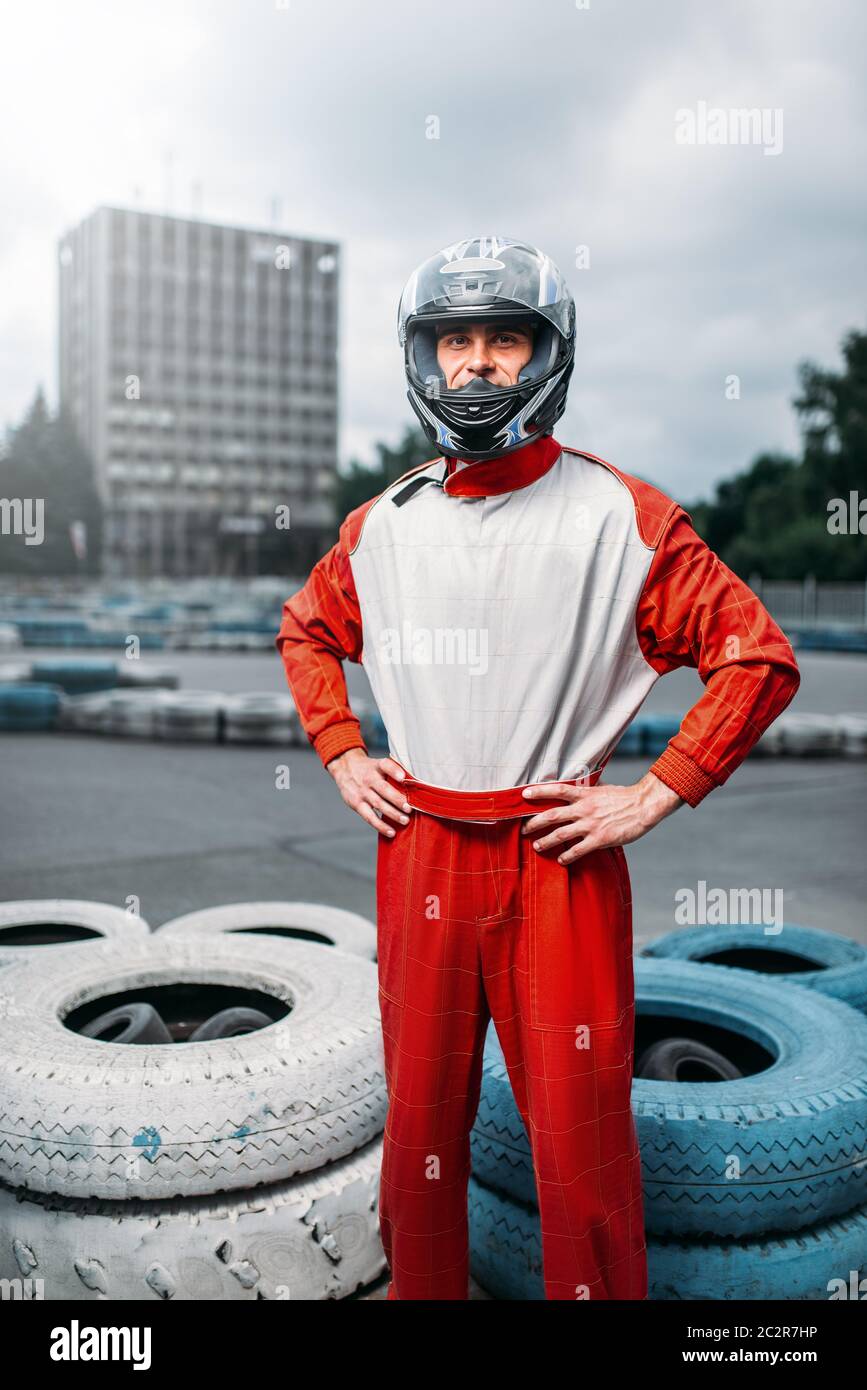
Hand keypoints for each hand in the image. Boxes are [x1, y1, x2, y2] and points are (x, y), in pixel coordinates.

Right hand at [326, 748, 412, 837]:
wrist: (345, 768)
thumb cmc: (368, 769)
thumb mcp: (378, 764)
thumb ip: (393, 772)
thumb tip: (415, 785)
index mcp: (377, 766)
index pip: (385, 765)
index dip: (394, 770)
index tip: (403, 777)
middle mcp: (369, 778)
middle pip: (383, 788)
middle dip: (397, 799)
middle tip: (409, 808)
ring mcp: (362, 792)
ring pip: (378, 804)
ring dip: (392, 814)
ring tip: (405, 820)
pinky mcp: (356, 804)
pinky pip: (369, 817)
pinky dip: (380, 826)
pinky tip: (391, 832)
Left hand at [520, 772, 682, 863]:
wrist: (643, 806)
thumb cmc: (624, 797)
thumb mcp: (603, 788)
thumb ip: (588, 790)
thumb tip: (578, 785)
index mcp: (585, 794)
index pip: (557, 790)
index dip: (539, 792)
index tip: (523, 795)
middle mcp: (584, 809)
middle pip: (552, 815)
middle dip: (534, 823)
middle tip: (524, 829)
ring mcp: (590, 825)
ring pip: (560, 834)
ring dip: (546, 841)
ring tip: (537, 846)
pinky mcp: (599, 839)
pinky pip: (578, 850)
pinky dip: (567, 856)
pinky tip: (561, 860)